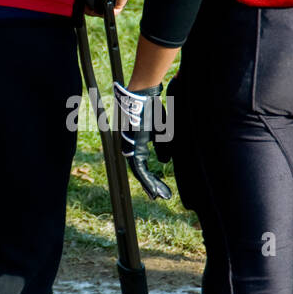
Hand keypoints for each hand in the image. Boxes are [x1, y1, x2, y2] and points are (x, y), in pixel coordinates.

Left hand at [114, 81, 171, 199]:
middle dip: (151, 185)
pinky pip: (138, 168)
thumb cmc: (152, 111)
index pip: (142, 165)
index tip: (159, 188)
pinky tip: (154, 188)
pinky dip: (146, 180)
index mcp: (135, 144)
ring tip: (159, 196)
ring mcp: (129, 147)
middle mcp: (129, 147)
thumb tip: (163, 162)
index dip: (150, 178)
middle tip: (160, 197)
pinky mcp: (131, 146)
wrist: (144, 96)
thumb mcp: (160, 133)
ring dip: (149, 185)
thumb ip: (161, 149)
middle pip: (139, 172)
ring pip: (138, 172)